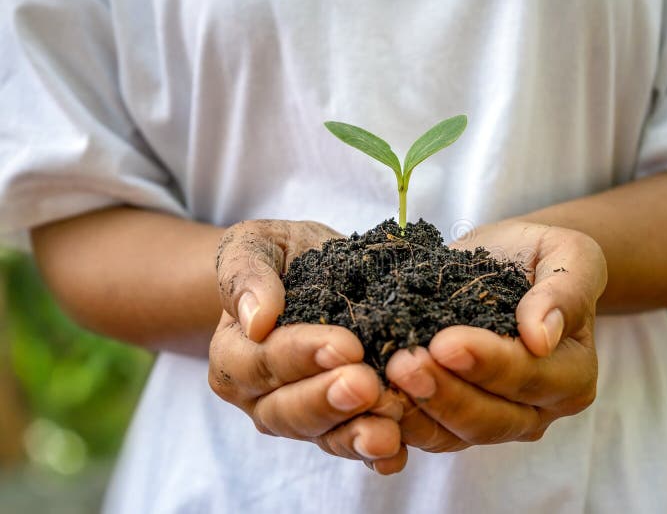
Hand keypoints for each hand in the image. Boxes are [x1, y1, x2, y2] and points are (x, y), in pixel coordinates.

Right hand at [208, 220, 406, 473]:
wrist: (315, 270)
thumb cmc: (282, 255)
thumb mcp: (257, 245)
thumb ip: (245, 274)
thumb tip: (256, 318)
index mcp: (234, 353)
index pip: (263, 362)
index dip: (303, 356)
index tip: (345, 345)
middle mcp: (260, 396)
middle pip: (289, 410)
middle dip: (329, 399)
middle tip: (367, 385)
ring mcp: (300, 417)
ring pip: (322, 436)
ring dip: (355, 435)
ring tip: (388, 429)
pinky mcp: (338, 426)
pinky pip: (353, 448)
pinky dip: (376, 456)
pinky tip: (398, 452)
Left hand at [386, 219, 606, 450]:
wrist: (504, 260)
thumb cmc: (539, 256)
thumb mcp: (567, 255)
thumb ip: (564, 291)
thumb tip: (542, 337)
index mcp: (571, 373)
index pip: (530, 377)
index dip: (488, 364)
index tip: (446, 342)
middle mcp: (537, 409)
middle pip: (491, 419)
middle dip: (444, 393)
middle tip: (404, 364)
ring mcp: (495, 420)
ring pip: (455, 435)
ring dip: (416, 410)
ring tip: (383, 377)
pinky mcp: (454, 421)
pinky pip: (428, 434)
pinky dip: (400, 420)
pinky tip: (374, 395)